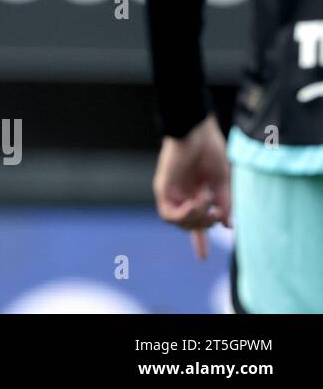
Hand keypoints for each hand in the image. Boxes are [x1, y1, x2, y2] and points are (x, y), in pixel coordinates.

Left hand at [153, 113, 230, 260]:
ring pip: (178, 223)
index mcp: (196, 192)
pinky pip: (168, 214)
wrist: (197, 130)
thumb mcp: (223, 181)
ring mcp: (171, 191)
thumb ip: (224, 203)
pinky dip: (184, 215)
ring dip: (195, 220)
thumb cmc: (210, 150)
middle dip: (205, 226)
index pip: (195, 221)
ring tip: (206, 204)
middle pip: (188, 225)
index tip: (202, 258)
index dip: (199, 240)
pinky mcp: (162, 187)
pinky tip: (197, 202)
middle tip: (217, 213)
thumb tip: (226, 225)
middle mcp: (181, 194)